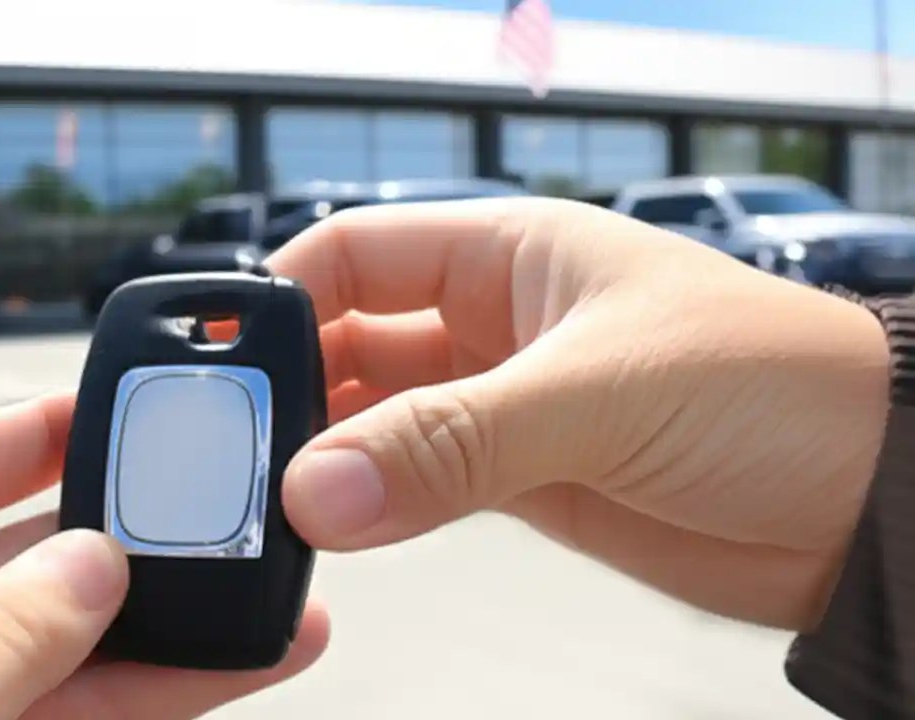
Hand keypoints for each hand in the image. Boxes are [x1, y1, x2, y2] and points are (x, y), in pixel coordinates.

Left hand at [0, 395, 328, 718]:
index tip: (113, 416)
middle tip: (210, 520)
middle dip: (123, 544)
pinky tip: (216, 678)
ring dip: (166, 638)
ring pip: (70, 662)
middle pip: (23, 568)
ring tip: (257, 613)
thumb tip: (90, 564)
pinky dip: (151, 703)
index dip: (28, 438)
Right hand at [267, 197, 889, 630]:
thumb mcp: (602, 393)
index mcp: (510, 254)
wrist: (867, 499)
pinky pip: (418, 482)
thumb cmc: (780, 387)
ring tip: (279, 497)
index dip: (284, 295)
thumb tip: (322, 484)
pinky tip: (339, 525)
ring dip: (328, 454)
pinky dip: (374, 503)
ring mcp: (503, 404)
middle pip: (353, 340)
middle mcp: (496, 322)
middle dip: (292, 387)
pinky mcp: (522, 479)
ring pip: (378, 419)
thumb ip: (455, 441)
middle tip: (239, 447)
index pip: (358, 253)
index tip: (223, 358)